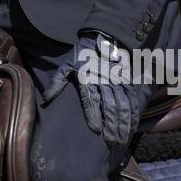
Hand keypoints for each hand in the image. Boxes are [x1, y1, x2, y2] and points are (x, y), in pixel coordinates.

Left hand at [46, 31, 151, 145]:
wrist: (103, 39)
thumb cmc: (82, 55)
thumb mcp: (66, 65)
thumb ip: (57, 82)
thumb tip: (46, 99)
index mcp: (88, 79)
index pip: (92, 100)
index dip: (94, 115)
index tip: (96, 130)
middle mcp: (104, 82)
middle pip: (110, 106)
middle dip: (112, 125)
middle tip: (112, 141)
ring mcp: (117, 82)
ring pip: (123, 105)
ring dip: (124, 123)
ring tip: (122, 138)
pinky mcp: (127, 82)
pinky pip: (132, 99)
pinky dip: (134, 114)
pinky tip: (133, 126)